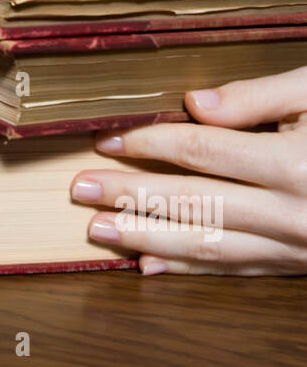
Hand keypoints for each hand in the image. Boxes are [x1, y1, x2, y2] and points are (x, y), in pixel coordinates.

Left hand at [70, 67, 306, 274]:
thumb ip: (258, 96)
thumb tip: (194, 103)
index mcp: (294, 164)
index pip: (204, 152)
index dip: (150, 144)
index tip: (107, 140)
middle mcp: (292, 212)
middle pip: (193, 201)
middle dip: (130, 195)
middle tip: (81, 188)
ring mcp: (293, 245)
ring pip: (207, 244)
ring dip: (146, 238)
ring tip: (98, 229)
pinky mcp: (295, 264)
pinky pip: (234, 269)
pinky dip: (188, 269)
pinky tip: (147, 264)